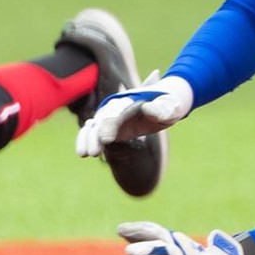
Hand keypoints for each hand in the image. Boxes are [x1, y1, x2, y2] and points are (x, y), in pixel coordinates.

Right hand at [76, 71, 193, 155]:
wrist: (168, 102)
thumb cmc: (171, 105)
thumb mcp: (171, 106)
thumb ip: (161, 108)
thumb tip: (146, 108)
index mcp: (132, 99)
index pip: (116, 112)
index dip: (109, 126)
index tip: (106, 140)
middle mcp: (118, 105)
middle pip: (102, 119)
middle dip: (94, 136)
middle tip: (93, 153)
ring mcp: (112, 114)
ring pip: (93, 125)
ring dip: (86, 139)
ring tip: (84, 155)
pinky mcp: (111, 125)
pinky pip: (93, 131)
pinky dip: (85, 139)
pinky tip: (83, 153)